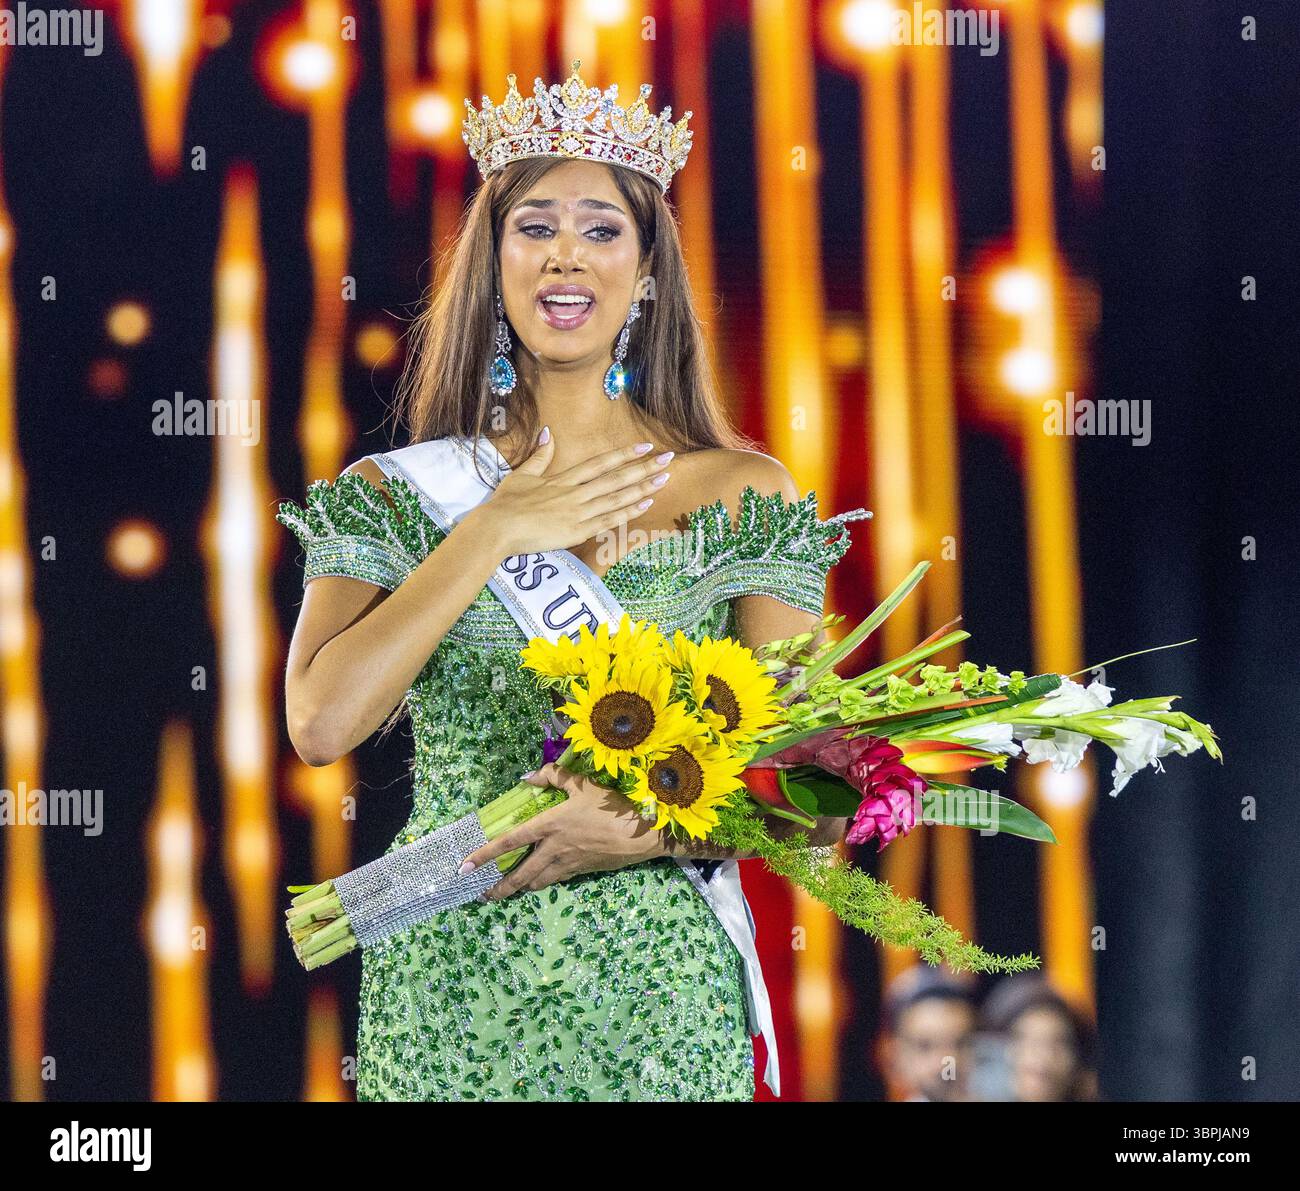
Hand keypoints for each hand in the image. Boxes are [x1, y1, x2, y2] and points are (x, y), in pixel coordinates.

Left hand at [462, 763, 665, 900]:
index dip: (484, 855)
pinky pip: (555, 880)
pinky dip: (542, 882)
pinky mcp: (581, 871)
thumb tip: (528, 776)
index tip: (465, 867)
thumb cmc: (610, 806)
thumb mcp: (583, 784)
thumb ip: (553, 776)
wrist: (640, 835)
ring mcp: (567, 864)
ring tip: (505, 891)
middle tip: (482, 895)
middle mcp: (553, 849)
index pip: (509, 842)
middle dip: (498, 888)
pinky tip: (540, 881)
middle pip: (519, 875)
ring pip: (535, 882)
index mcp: (548, 826)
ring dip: (518, 888)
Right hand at [468, 430, 673, 557]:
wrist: (497, 529)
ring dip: (643, 487)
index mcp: (562, 479)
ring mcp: (578, 512)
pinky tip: (645, 504)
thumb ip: (539, 456)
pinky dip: (628, 511)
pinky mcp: (577, 532)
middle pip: (616, 477)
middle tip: (668, 459)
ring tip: (664, 479)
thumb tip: (548, 432)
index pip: (599, 463)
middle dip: (644, 467)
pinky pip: (608, 521)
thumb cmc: (505, 504)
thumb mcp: (521, 475)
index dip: (624, 454)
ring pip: (617, 497)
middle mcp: (575, 493)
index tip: (644, 446)